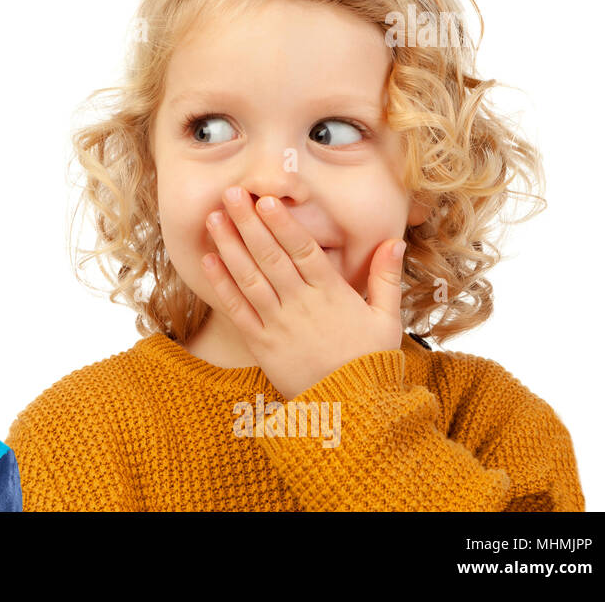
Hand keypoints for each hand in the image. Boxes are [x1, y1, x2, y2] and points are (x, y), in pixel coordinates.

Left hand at [200, 186, 405, 399]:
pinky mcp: (261, 343)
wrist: (351, 410)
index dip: (282, 223)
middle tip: (230, 193)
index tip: (265, 199)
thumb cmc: (368, 361)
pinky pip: (238, 310)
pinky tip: (209, 261)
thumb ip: (386, 278)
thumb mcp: (386, 319)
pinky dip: (222, 285)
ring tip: (213, 218)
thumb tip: (395, 241)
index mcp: (332, 294)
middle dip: (248, 222)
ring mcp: (279, 323)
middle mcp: (302, 304)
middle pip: (271, 256)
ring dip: (230, 246)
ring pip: (250, 277)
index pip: (303, 250)